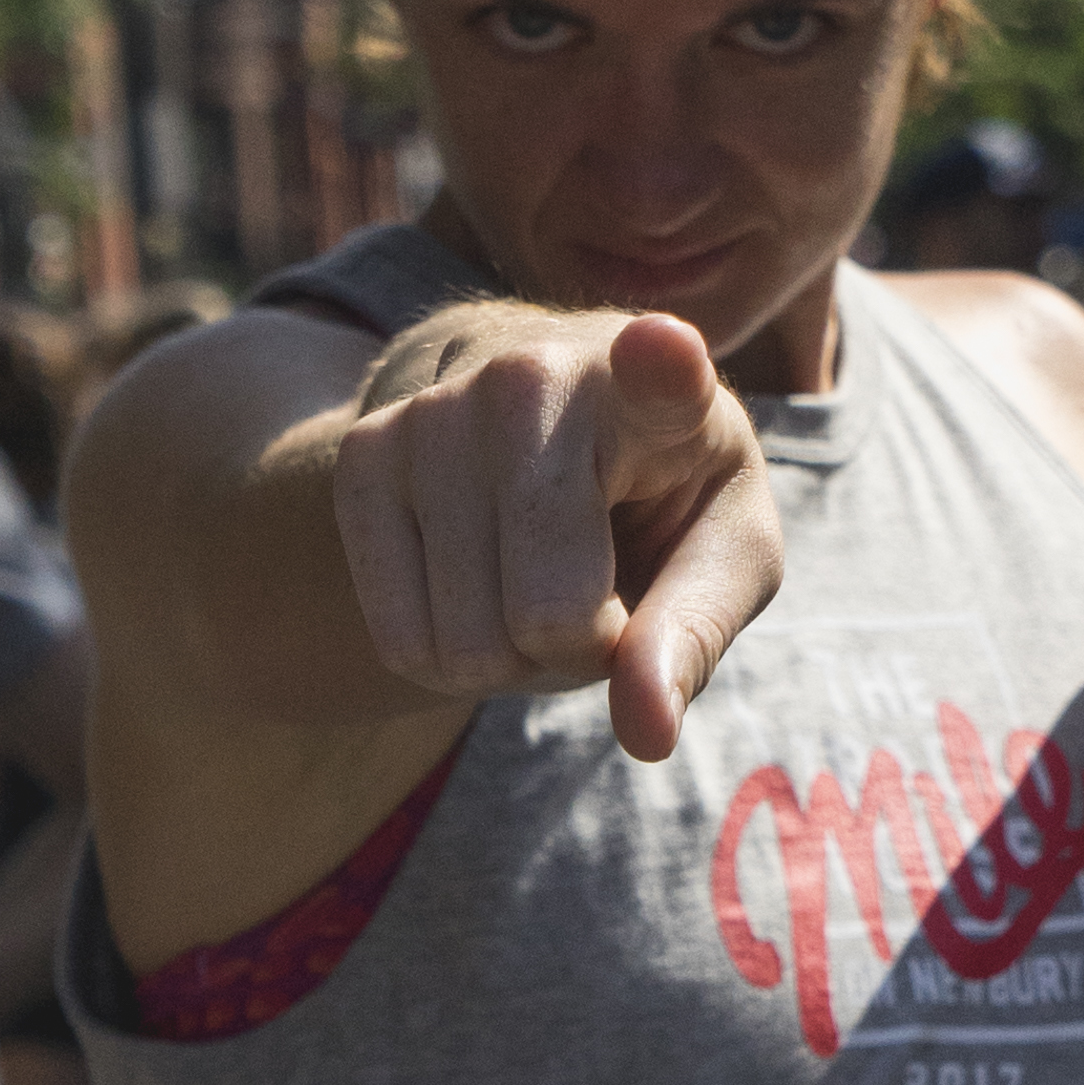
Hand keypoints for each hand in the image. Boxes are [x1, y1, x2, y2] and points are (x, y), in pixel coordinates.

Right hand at [334, 306, 785, 762]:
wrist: (541, 418)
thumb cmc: (659, 495)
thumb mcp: (721, 556)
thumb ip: (694, 637)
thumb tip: (646, 736)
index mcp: (660, 390)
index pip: (662, 376)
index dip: (664, 368)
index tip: (664, 348)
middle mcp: (533, 379)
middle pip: (548, 616)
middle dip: (580, 648)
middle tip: (598, 586)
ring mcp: (434, 412)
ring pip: (465, 646)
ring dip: (511, 657)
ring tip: (538, 577)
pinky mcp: (361, 457)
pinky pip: (401, 645)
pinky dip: (447, 657)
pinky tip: (478, 583)